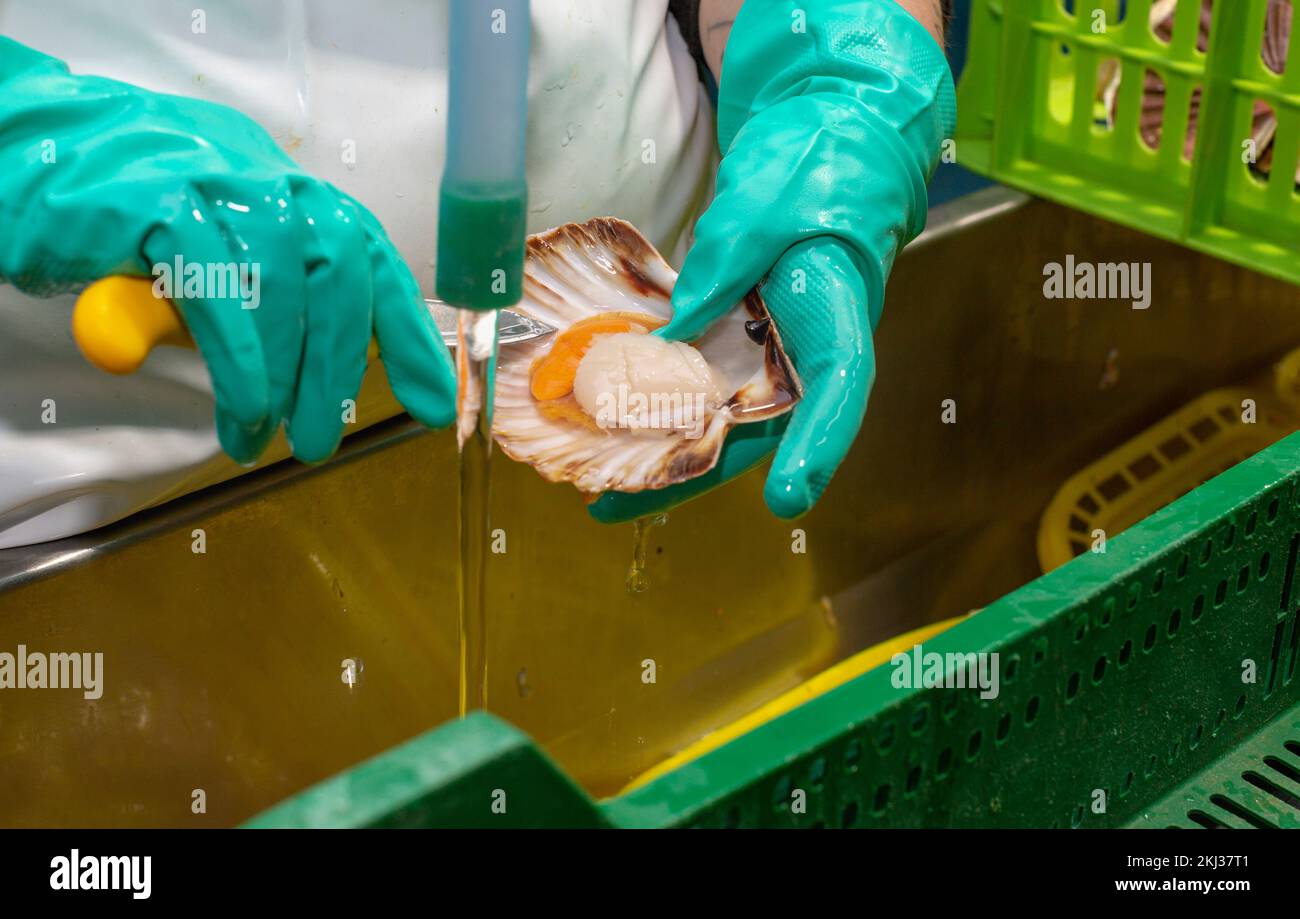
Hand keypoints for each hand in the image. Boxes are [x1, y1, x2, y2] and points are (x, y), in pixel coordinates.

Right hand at [0, 38, 454, 463]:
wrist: (44, 154)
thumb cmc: (145, 220)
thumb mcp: (232, 258)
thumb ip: (280, 301)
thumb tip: (326, 379)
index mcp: (305, 200)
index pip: (377, 268)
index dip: (408, 340)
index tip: (434, 406)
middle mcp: (277, 184)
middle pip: (340, 278)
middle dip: (336, 372)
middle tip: (317, 443)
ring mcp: (222, 186)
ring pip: (281, 288)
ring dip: (281, 380)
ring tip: (258, 437)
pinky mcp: (162, 202)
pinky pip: (219, 292)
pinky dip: (240, 362)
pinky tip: (242, 408)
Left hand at [590, 0, 954, 522]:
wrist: (826, 146)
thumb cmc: (814, 167)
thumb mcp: (766, 207)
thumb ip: (723, 268)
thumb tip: (674, 330)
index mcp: (838, 316)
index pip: (837, 391)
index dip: (816, 447)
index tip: (788, 499)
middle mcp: (805, 354)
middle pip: (756, 430)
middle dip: (688, 476)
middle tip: (615, 505)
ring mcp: (769, 353)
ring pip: (718, 417)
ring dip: (662, 452)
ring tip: (597, 487)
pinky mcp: (737, 342)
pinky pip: (697, 385)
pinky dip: (658, 408)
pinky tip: (611, 428)